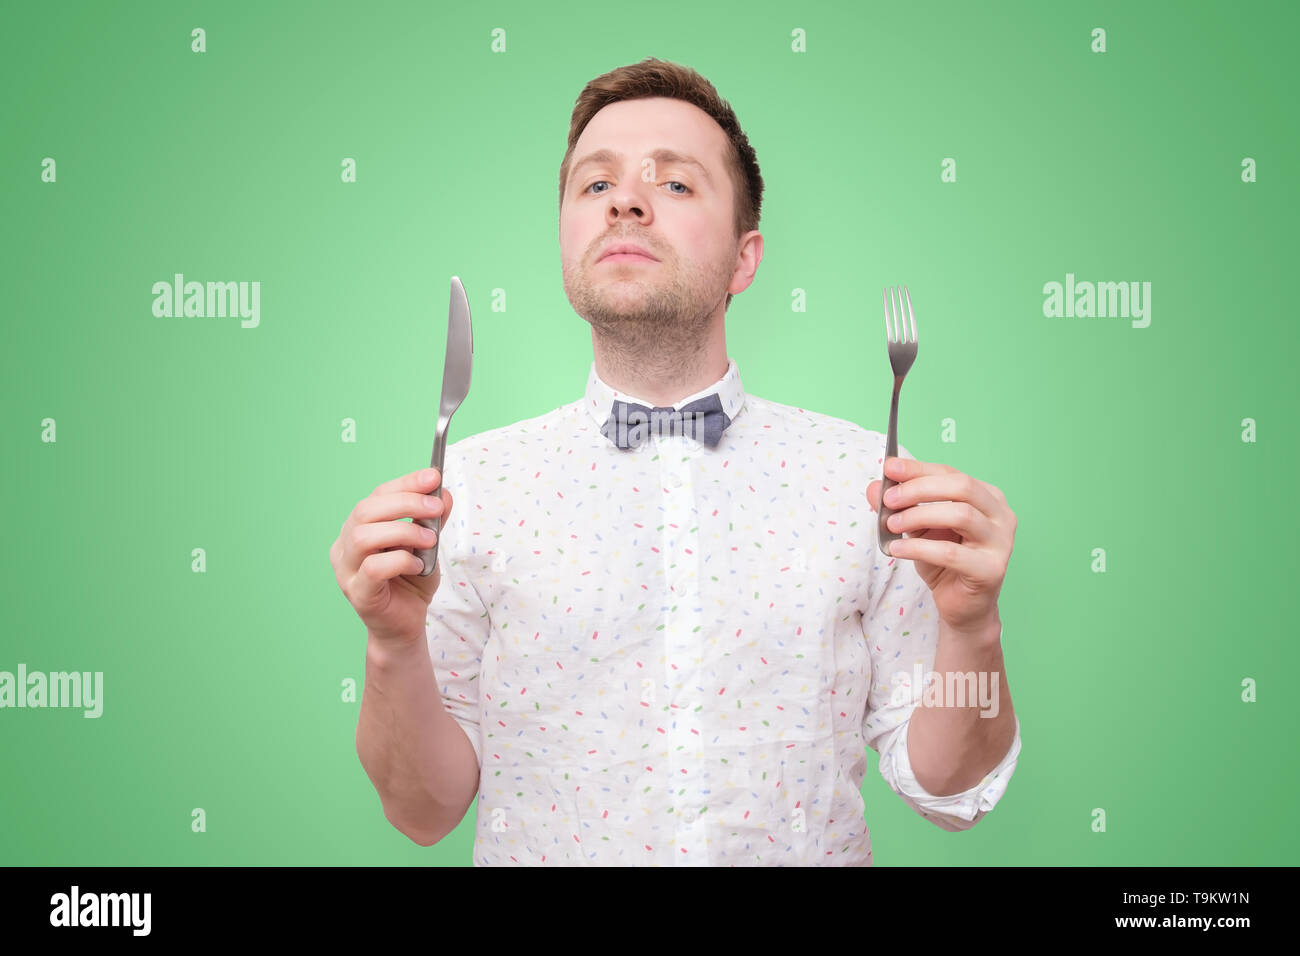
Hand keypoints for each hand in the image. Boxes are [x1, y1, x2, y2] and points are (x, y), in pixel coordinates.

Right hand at [329, 467, 453, 645]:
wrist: (407, 625)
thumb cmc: (411, 583)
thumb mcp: (427, 546)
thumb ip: (432, 521)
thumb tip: (443, 493)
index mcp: (359, 527)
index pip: (377, 496)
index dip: (405, 483)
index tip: (433, 476)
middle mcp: (345, 545)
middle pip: (365, 511)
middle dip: (405, 503)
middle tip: (436, 507)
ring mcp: (346, 570)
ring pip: (364, 536)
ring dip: (403, 532)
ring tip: (429, 541)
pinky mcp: (357, 592)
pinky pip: (373, 568)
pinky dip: (400, 561)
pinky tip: (417, 567)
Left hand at [867, 456, 1014, 633]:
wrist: (962, 606)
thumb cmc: (945, 562)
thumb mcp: (917, 528)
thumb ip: (900, 506)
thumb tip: (875, 487)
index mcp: (987, 497)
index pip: (951, 473)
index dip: (919, 469)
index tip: (889, 467)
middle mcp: (1001, 515)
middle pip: (961, 487)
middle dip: (919, 489)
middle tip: (889, 499)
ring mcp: (1001, 542)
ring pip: (961, 515)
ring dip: (919, 515)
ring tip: (891, 525)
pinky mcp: (991, 569)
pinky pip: (951, 552)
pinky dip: (919, 547)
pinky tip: (898, 549)